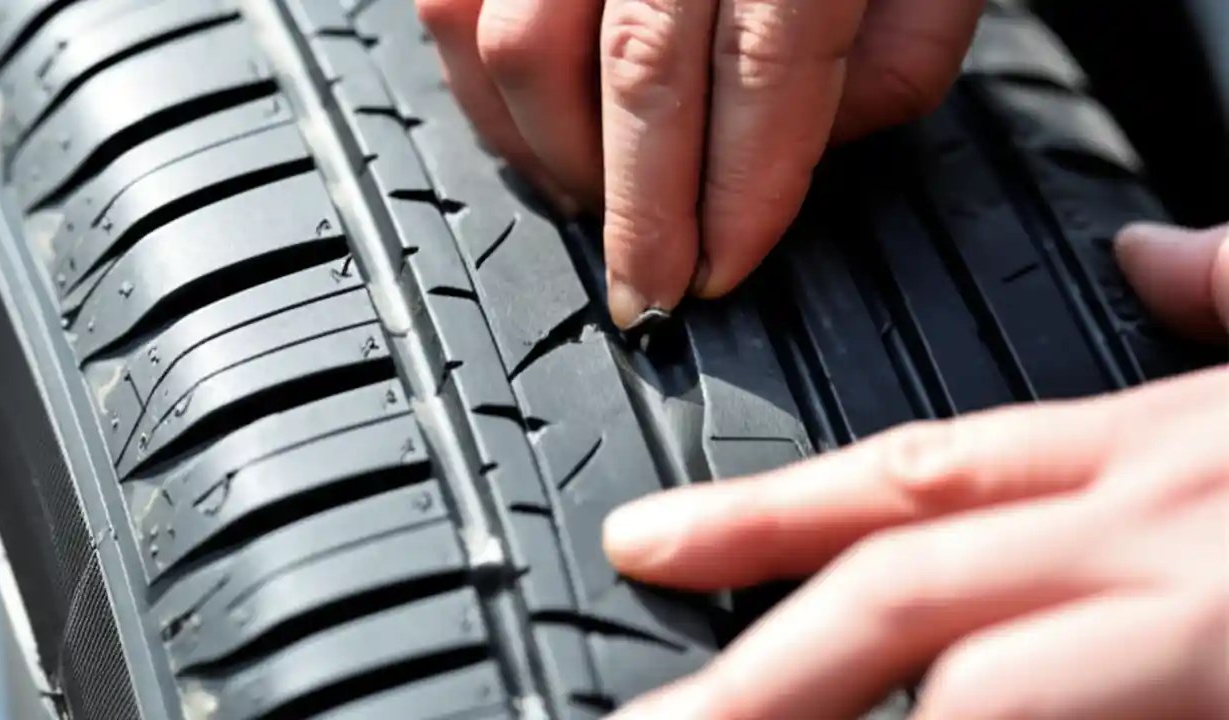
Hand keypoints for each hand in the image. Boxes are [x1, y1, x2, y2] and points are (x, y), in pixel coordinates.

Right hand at [417, 0, 984, 326]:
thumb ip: (896, 56)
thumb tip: (791, 157)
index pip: (761, 66)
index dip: (738, 190)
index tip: (721, 272)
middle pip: (628, 69)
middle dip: (635, 210)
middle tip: (645, 295)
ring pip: (510, 40)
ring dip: (550, 152)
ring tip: (596, 205)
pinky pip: (449, 0)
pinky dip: (482, 82)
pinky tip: (535, 122)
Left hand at [602, 222, 1228, 718]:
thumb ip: (1220, 298)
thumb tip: (1146, 253)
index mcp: (1146, 447)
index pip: (912, 467)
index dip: (764, 508)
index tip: (650, 538)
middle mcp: (1143, 518)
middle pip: (895, 581)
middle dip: (756, 661)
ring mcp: (1188, 601)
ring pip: (961, 677)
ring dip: (817, 708)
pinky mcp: (1224, 667)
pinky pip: (1026, 717)